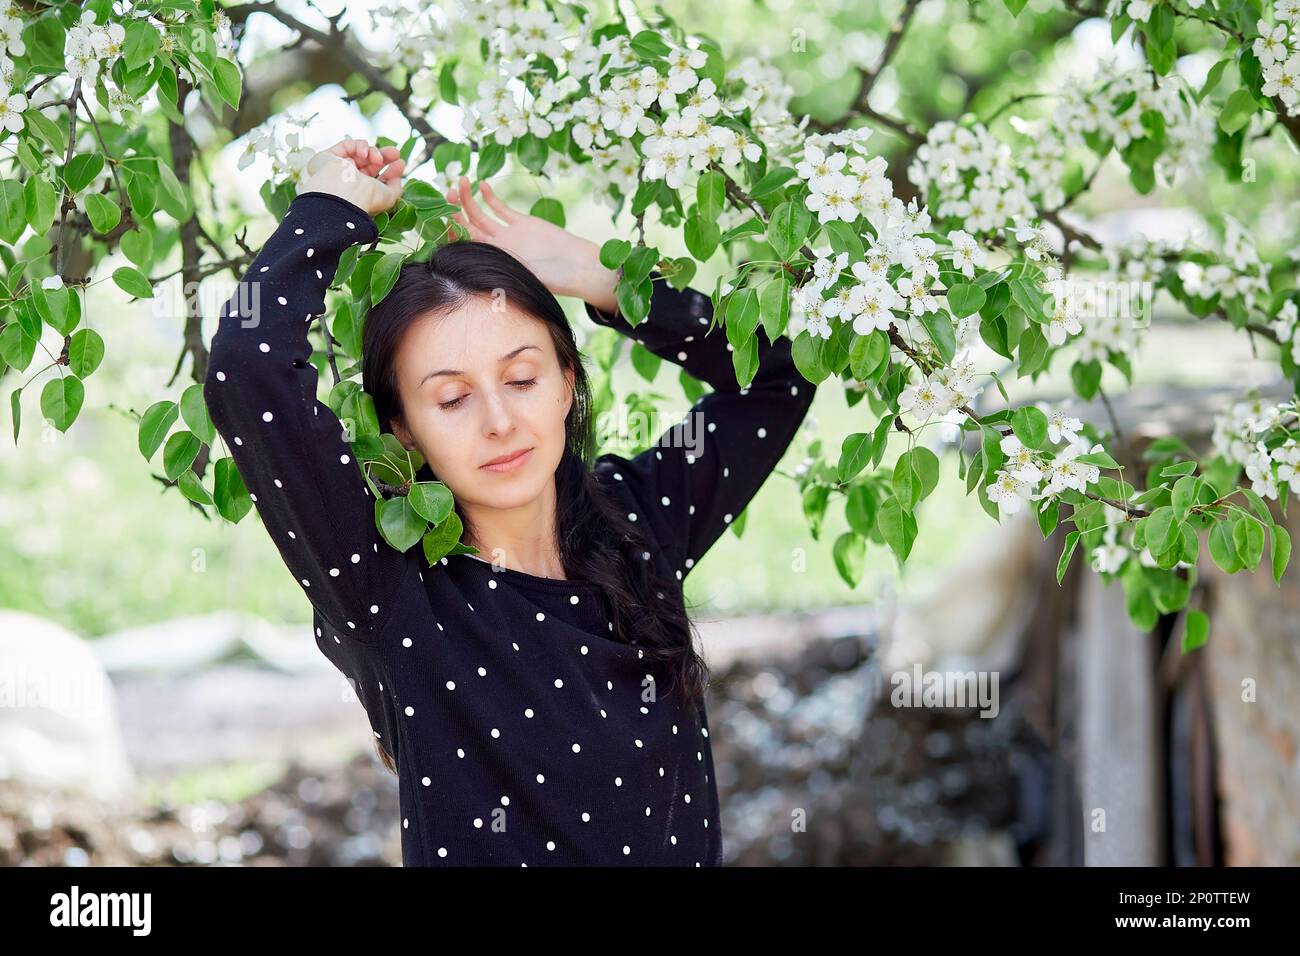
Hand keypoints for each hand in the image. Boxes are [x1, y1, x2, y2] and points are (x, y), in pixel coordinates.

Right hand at [299, 138, 404, 216]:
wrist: (344, 193)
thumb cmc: (365, 199)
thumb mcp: (389, 197)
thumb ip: (396, 188)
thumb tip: (397, 178)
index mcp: (361, 192)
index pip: (376, 177)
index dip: (389, 169)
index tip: (400, 163)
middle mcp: (348, 181)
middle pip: (369, 162)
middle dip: (384, 156)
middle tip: (395, 152)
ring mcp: (338, 168)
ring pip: (360, 153)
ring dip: (373, 152)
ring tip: (378, 159)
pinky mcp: (329, 156)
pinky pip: (347, 145)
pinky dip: (359, 146)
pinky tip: (364, 153)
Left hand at [446, 176, 617, 311]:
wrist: (576, 265)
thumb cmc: (552, 276)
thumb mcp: (521, 272)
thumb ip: (498, 261)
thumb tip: (468, 262)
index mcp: (493, 261)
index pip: (464, 244)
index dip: (453, 228)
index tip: (445, 213)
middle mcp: (496, 247)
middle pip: (468, 227)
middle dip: (455, 209)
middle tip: (448, 192)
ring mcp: (508, 235)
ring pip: (481, 215)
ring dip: (469, 199)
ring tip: (460, 182)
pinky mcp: (522, 224)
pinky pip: (501, 209)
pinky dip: (491, 197)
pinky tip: (482, 185)